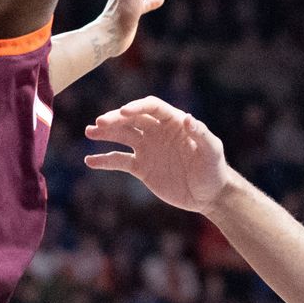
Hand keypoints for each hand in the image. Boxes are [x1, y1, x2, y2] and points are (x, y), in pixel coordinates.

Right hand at [85, 96, 230, 214]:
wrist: (209, 195)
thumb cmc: (214, 169)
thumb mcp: (212, 151)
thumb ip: (201, 134)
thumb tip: (187, 118)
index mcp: (173, 122)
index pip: (151, 108)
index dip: (137, 107)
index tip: (122, 112)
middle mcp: (158, 131)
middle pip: (132, 119)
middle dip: (115, 119)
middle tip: (99, 123)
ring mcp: (148, 149)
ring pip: (123, 136)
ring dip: (106, 133)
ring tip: (89, 131)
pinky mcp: (142, 168)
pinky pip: (120, 161)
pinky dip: (105, 160)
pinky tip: (90, 160)